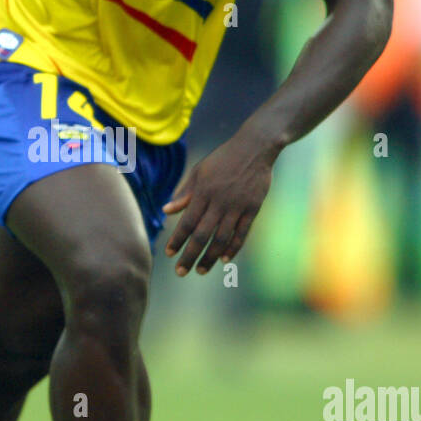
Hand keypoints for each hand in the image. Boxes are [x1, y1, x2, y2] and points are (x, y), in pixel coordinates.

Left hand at [163, 130, 276, 275]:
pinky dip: (233, 247)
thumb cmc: (222, 159)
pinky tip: (225, 259)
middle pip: (202, 235)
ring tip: (200, 270)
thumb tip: (166, 211)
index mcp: (203, 192)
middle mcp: (219, 202)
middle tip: (181, 272)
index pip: (187, 222)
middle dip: (190, 255)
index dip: (177, 240)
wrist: (255, 148)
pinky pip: (242, 233)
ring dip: (210, 257)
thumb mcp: (199, 171)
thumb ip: (184, 193)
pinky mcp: (253, 209)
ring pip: (222, 238)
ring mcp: (237, 206)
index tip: (169, 254)